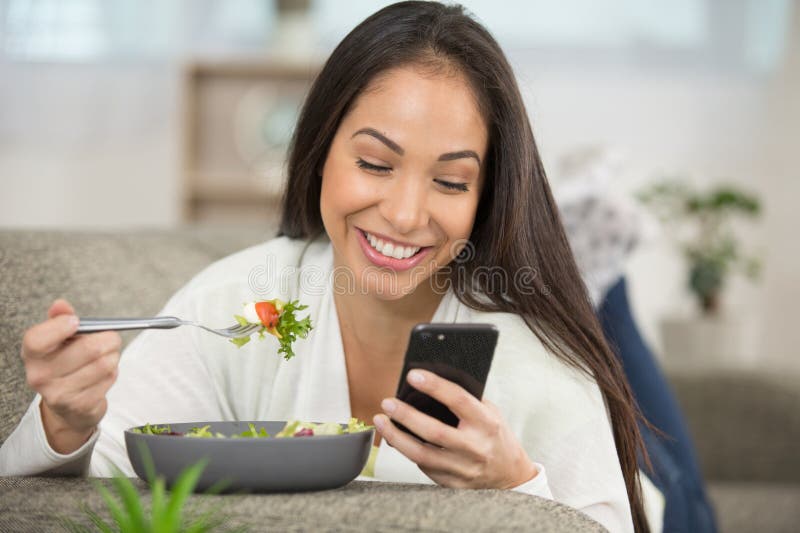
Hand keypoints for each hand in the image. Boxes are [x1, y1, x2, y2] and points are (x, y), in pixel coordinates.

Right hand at [21, 299, 121, 453]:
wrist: (68, 406)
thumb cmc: (66, 364)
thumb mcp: (59, 341)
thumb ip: (60, 320)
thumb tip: (60, 305)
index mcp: (32, 355)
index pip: (37, 339)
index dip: (59, 327)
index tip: (76, 322)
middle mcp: (39, 376)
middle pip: (88, 348)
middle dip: (108, 339)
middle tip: (112, 338)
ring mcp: (59, 394)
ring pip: (104, 364)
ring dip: (113, 356)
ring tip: (107, 356)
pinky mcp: (80, 406)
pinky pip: (109, 379)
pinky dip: (113, 373)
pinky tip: (104, 375)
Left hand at [373, 368, 537, 488]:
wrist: (510, 476)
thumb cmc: (496, 437)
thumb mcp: (490, 413)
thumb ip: (465, 400)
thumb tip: (429, 385)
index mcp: (487, 423)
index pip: (458, 400)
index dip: (434, 386)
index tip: (413, 375)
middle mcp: (475, 448)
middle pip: (434, 431)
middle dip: (406, 415)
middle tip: (388, 402)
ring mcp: (463, 469)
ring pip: (421, 455)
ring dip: (396, 436)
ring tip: (381, 420)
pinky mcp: (452, 484)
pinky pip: (423, 466)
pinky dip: (407, 450)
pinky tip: (396, 438)